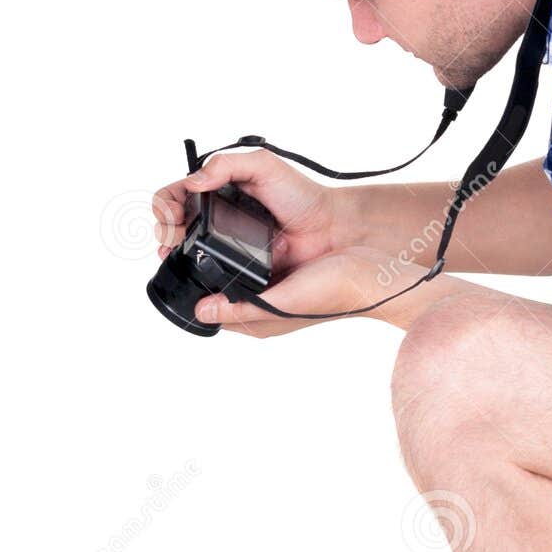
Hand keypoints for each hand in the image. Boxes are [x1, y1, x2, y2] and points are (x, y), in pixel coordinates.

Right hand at [150, 148, 353, 271]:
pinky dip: (196, 269)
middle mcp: (218, 216)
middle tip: (171, 236)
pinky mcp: (238, 268)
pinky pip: (210, 271)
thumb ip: (227, 164)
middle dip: (164, 229)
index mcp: (218, 189)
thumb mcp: (263, 166)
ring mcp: (227, 243)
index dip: (166, 204)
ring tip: (173, 253)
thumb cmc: (302, 195)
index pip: (177, 194)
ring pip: (187, 249)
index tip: (172, 213)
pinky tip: (193, 268)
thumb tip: (193, 182)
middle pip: (174, 223)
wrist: (331, 229)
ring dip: (173, 251)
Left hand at [196, 245, 423, 337]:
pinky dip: (246, 245)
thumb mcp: (281, 302)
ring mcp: (272, 288)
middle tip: (195, 240)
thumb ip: (241, 308)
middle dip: (208, 269)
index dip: (195, 290)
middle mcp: (261, 307)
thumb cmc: (333, 293)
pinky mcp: (283, 269)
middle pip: (222, 289)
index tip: (182, 260)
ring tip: (215, 230)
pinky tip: (245, 229)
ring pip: (236, 270)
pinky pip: (254, 257)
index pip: (212, 310)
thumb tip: (201, 312)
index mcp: (257, 322)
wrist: (370, 272)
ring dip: (226, 255)